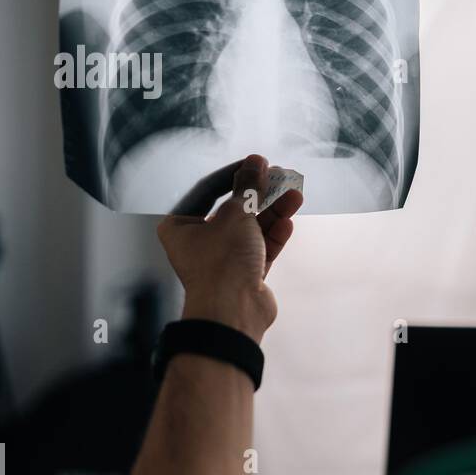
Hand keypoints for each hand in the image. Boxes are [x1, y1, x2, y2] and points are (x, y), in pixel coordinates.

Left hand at [157, 155, 303, 343]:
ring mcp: (222, 260)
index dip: (235, 172)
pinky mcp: (244, 275)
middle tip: (281, 175)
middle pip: (233, 209)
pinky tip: (288, 222)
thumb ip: (248, 186)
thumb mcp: (236, 214)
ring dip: (273, 212)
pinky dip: (274, 235)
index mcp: (180, 226)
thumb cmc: (222, 263)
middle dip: (260, 193)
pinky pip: (261, 248)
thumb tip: (256, 162)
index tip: (258, 161)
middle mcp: (198, 242)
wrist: (233, 312)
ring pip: (251, 228)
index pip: (208, 189)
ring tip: (295, 195)